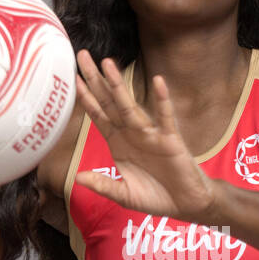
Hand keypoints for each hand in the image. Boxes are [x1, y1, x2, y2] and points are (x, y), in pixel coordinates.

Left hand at [71, 49, 218, 221]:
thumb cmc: (155, 196)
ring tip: (108, 64)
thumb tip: (78, 177)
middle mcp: (132, 133)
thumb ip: (103, 185)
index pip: (99, 116)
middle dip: (96, 80)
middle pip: (110, 102)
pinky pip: (166, 117)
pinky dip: (163, 100)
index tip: (73, 78)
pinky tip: (158, 82)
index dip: (86, 98)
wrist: (185, 204)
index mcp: (118, 144)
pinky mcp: (171, 140)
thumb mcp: (124, 195)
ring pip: (131, 106)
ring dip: (119, 85)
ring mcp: (151, 134)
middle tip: (82, 55)